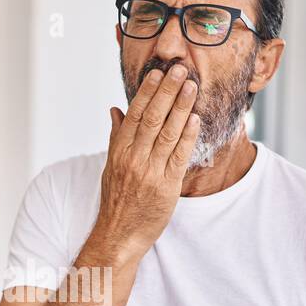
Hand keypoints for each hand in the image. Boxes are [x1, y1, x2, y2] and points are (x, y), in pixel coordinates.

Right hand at [93, 64, 200, 256]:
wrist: (119, 236)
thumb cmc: (116, 201)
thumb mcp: (110, 167)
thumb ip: (116, 136)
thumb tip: (116, 109)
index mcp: (118, 152)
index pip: (134, 115)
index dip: (147, 92)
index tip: (157, 73)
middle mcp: (133, 159)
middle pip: (151, 118)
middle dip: (167, 92)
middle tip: (180, 70)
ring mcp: (149, 173)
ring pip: (167, 134)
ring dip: (181, 108)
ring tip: (192, 86)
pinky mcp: (166, 187)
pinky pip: (178, 157)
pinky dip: (188, 136)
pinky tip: (195, 119)